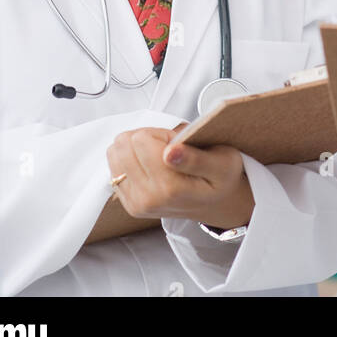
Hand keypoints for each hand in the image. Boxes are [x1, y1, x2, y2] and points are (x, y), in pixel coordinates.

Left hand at [106, 126, 254, 229]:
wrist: (215, 203)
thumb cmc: (220, 178)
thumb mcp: (222, 162)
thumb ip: (195, 157)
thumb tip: (169, 152)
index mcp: (171, 188)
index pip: (141, 140)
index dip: (161, 133)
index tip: (178, 144)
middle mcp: (149, 199)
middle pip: (124, 144)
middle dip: (147, 139)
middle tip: (169, 150)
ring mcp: (136, 203)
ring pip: (115, 153)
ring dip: (136, 148)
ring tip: (159, 157)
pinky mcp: (129, 204)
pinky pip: (114, 167)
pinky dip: (130, 160)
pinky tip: (151, 167)